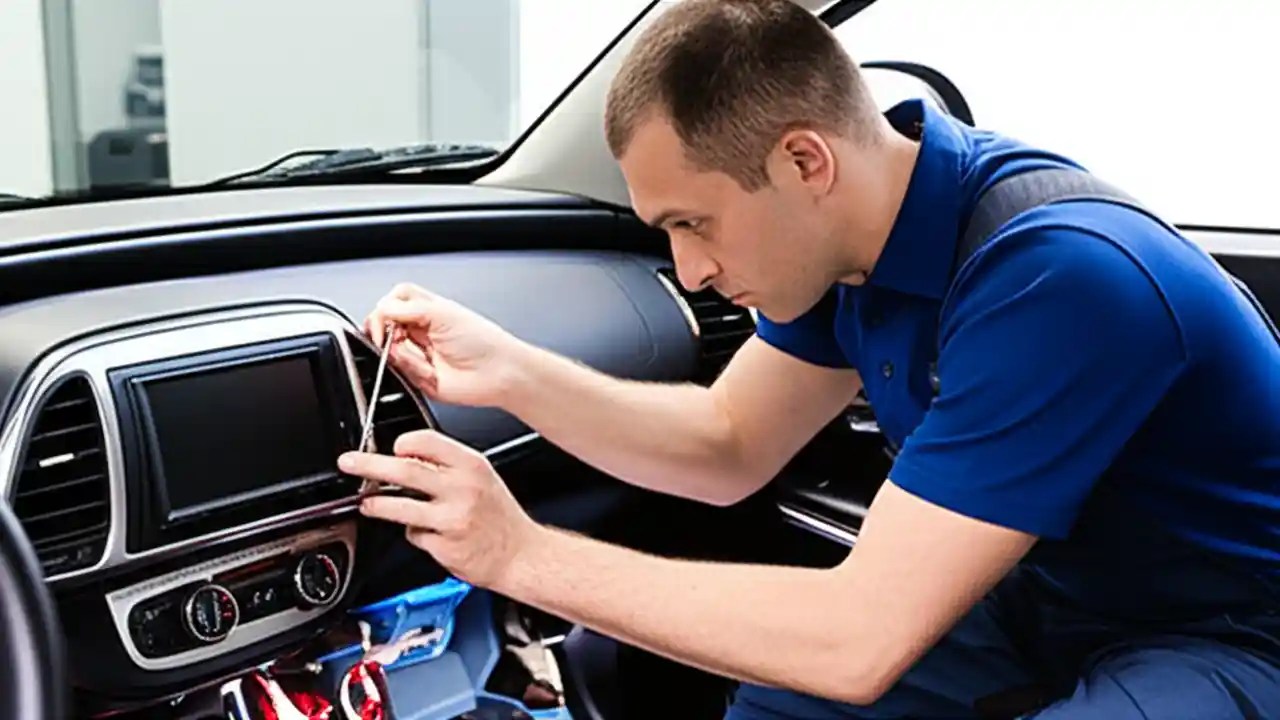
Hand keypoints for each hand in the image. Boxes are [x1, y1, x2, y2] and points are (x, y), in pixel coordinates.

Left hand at [338, 429, 539, 588]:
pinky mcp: (444, 546)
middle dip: (369, 465)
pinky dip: (414, 534)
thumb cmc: (499, 516)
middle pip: (405, 470)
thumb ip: (447, 465)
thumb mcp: (481, 477)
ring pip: (400, 507)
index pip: (427, 441)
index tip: (391, 446)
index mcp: (471, 465)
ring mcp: (452, 518)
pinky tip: (429, 535)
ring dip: (376, 505)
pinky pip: (414, 535)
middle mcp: (462, 489)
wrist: (521, 555)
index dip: (402, 442)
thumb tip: (406, 456)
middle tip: (349, 463)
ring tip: (368, 504)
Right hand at [364, 282, 526, 407]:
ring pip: (389, 352)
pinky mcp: (419, 377)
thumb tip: (380, 311)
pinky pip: (399, 374)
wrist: (498, 374)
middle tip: (400, 340)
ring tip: (428, 360)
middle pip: (384, 328)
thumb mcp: (442, 313)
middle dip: (389, 337)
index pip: (391, 302)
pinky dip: (413, 372)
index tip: (383, 324)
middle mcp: (420, 330)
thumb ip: (406, 308)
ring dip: (406, 357)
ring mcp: (418, 354)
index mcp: (427, 309)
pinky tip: (431, 373)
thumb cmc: (482, 340)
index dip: (383, 312)